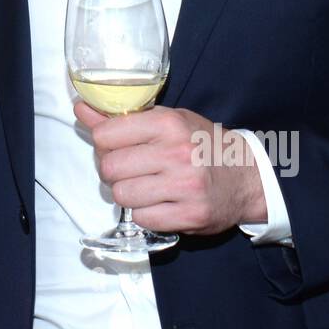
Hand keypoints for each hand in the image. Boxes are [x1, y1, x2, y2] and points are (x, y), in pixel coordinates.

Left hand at [73, 101, 266, 235]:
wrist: (248, 176)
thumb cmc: (201, 145)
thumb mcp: (167, 121)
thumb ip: (123, 118)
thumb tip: (81, 109)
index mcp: (168, 124)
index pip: (105, 135)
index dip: (104, 143)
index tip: (116, 146)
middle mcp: (176, 153)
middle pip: (110, 168)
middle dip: (114, 171)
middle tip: (130, 169)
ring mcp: (184, 186)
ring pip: (122, 195)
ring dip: (128, 193)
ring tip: (145, 186)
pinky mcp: (190, 215)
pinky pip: (142, 218)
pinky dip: (145, 213)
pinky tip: (159, 202)